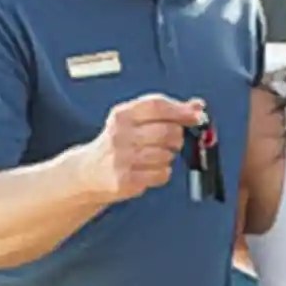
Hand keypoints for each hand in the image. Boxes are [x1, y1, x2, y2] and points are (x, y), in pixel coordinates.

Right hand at [78, 94, 205, 202]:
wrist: (88, 172)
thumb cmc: (117, 143)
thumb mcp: (134, 120)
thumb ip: (166, 111)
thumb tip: (197, 106)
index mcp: (122, 115)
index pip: (156, 105)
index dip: (181, 110)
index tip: (196, 115)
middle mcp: (120, 135)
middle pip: (166, 131)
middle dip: (177, 137)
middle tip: (172, 140)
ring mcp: (122, 158)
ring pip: (166, 155)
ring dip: (168, 156)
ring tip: (155, 156)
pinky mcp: (126, 180)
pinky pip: (161, 174)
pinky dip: (162, 172)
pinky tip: (150, 169)